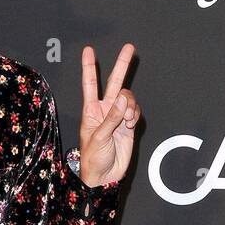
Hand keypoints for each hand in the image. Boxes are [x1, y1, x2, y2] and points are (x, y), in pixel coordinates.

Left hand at [77, 43, 139, 186]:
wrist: (105, 177)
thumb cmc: (93, 159)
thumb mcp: (99, 137)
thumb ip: (112, 117)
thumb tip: (122, 98)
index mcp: (91, 111)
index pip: (90, 84)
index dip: (89, 67)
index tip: (88, 50)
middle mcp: (104, 110)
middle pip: (114, 82)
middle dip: (122, 65)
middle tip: (130, 48)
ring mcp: (117, 116)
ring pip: (128, 98)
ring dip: (130, 105)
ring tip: (126, 120)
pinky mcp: (128, 125)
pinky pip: (135, 110)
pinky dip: (135, 114)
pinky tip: (130, 123)